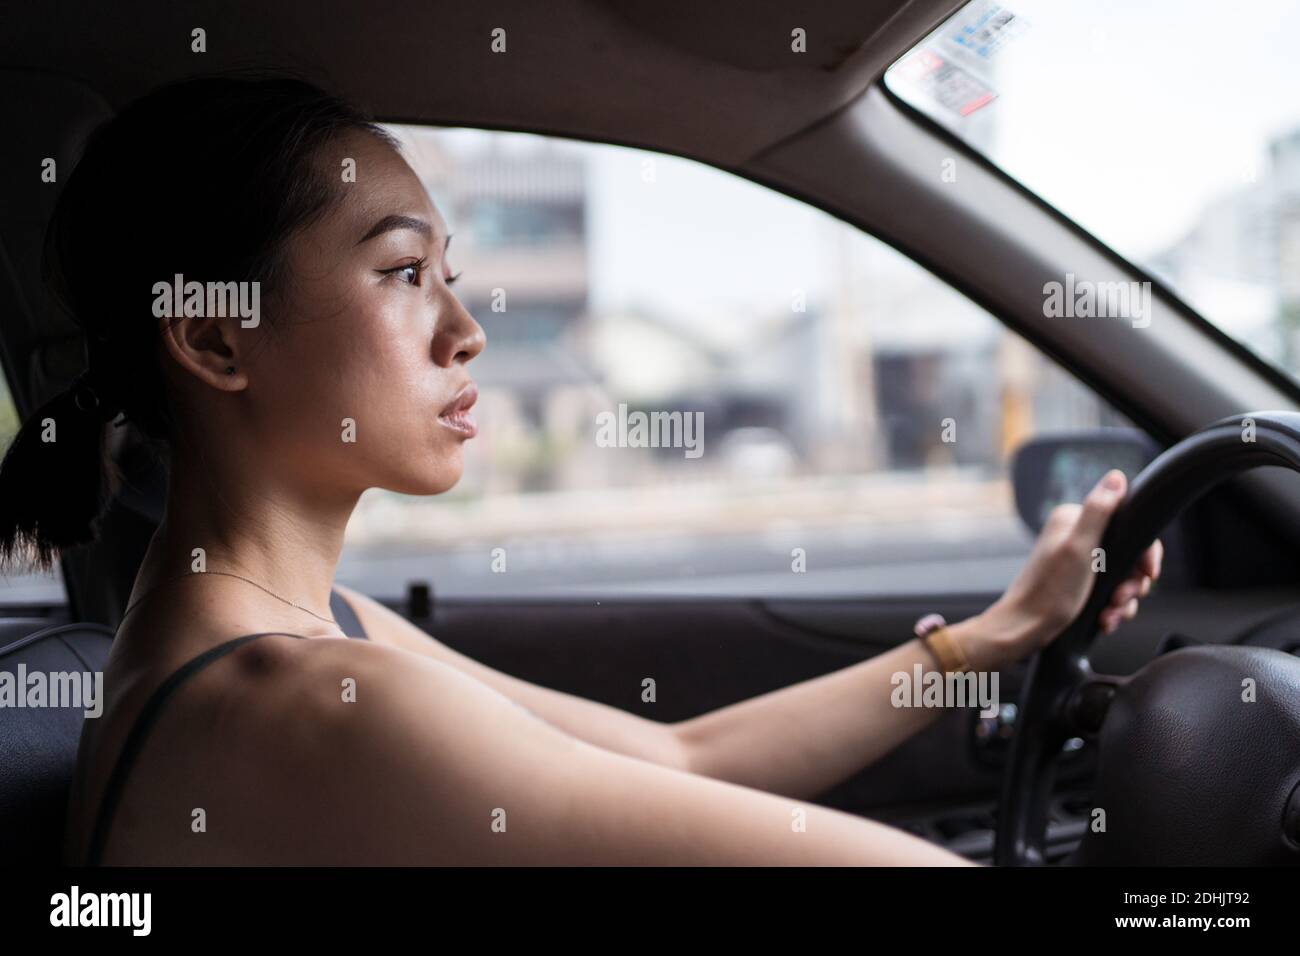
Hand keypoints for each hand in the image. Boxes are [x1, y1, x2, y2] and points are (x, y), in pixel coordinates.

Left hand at [965, 469, 1162, 666]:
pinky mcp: (1080, 584)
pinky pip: (1111, 594)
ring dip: (1124, 601)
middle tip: (1121, 598)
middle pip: (1130, 555)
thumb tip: (1116, 476)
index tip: (1148, 573)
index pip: (1129, 525)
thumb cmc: (1048, 592)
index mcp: (1074, 520)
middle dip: (1132, 583)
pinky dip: (1113, 610)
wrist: (1024, 630)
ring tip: (1110, 614)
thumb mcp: (1078, 548)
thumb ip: (1098, 511)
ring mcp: (1079, 562)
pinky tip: (1105, 620)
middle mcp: (1076, 537)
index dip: (1145, 552)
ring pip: (1124, 578)